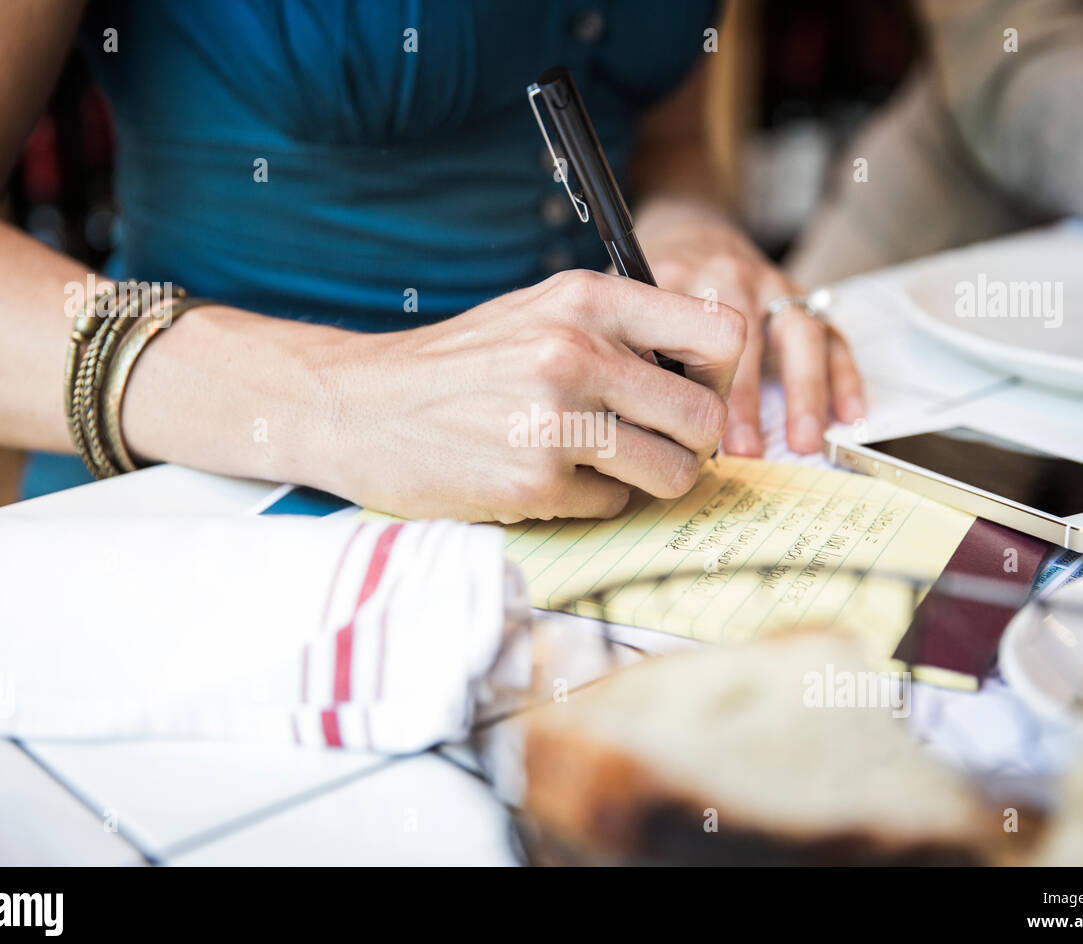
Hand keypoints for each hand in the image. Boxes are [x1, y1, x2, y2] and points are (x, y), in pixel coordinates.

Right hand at [320, 270, 745, 521]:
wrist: (360, 407)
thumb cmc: (458, 365)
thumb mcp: (538, 313)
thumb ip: (619, 331)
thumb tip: (707, 373)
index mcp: (587, 301)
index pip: (722, 333)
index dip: (722, 375)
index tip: (692, 392)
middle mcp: (577, 353)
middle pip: (705, 419)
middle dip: (690, 444)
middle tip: (655, 445)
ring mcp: (556, 422)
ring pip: (673, 473)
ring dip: (649, 479)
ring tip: (604, 464)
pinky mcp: (535, 483)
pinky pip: (613, 505)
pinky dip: (591, 500)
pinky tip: (548, 478)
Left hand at [636, 198, 864, 455]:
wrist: (692, 230)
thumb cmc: (656, 282)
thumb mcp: (626, 299)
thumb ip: (631, 348)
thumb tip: (636, 422)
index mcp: (683, 277)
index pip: (691, 333)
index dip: (694, 385)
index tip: (691, 429)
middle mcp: (732, 276)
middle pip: (747, 335)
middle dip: (749, 398)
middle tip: (747, 451)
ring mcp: (774, 284)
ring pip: (799, 333)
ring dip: (804, 392)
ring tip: (804, 442)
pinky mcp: (803, 297)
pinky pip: (832, 334)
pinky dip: (845, 376)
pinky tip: (849, 416)